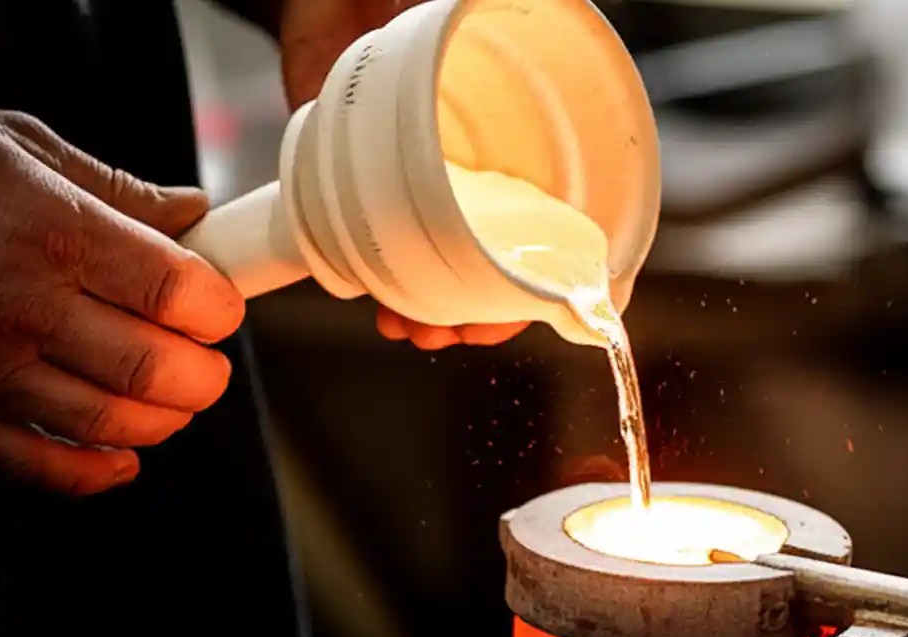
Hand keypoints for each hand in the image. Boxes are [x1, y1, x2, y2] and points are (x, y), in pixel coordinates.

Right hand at [0, 111, 244, 494]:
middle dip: (204, 374)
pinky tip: (124, 456)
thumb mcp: (22, 151)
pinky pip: (37, 462)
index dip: (219, 307)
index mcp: (55, 234)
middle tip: (206, 357)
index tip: (221, 304)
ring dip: (164, 418)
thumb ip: (117, 191)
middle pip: (155, 369)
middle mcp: (23, 307)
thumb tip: (193, 215)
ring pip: (109, 422)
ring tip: (173, 394)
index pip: (178, 292)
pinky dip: (94, 471)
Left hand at [279, 0, 530, 349]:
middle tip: (458, 332)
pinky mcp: (362, 194)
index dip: (542, 280)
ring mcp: (418, 192)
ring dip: (430, 313)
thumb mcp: (474, 13)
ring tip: (414, 329)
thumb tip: (545, 18)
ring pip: (437, 272)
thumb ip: (510, 21)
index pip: (544, 231)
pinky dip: (380, 291)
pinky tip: (380, 309)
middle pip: (493, 266)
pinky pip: (377, 258)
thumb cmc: (411, 2)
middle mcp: (474, 178)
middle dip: (480, 311)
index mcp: (516, 148)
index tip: (528, 311)